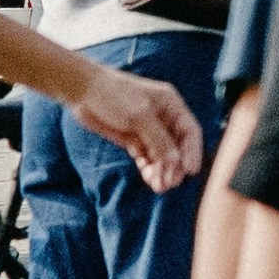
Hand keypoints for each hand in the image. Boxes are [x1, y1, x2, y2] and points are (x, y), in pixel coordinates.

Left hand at [79, 66, 208, 189]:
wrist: (85, 92)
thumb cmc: (115, 96)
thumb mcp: (140, 116)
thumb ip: (159, 140)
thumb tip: (176, 163)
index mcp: (171, 105)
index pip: (190, 131)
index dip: (192, 151)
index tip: (190, 171)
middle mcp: (163, 119)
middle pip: (177, 146)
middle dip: (175, 165)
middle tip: (170, 183)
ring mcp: (148, 131)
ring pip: (162, 155)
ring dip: (162, 170)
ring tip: (159, 186)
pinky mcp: (134, 140)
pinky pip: (147, 158)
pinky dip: (149, 169)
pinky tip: (149, 178)